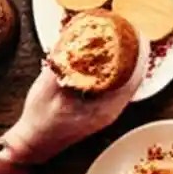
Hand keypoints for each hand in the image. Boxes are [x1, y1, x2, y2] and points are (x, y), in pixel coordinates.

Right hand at [5, 45, 145, 162]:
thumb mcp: (47, 89)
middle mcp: (113, 110)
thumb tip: (71, 41)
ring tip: (123, 38)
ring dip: (127, 59)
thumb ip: (61, 65)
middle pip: (135, 76)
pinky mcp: (103, 108)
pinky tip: (110, 56)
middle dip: (134, 52)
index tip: (137, 33)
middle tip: (130, 29)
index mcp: (105, 108)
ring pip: (128, 80)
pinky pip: (118, 84)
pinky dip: (117, 68)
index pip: (134, 77)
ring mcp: (109, 110)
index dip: (139, 53)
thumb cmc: (39, 120)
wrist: (33, 143)